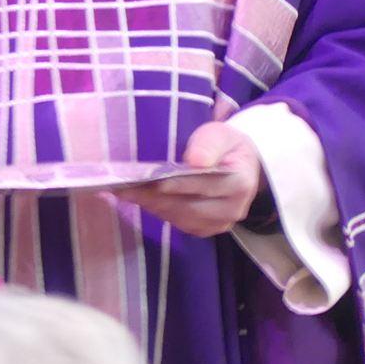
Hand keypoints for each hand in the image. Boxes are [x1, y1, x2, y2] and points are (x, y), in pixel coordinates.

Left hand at [111, 120, 262, 237]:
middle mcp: (233, 209)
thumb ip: (208, 144)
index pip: (205, 185)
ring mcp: (219, 223)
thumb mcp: (221, 134)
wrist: (239, 165)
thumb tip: (196, 161)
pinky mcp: (205, 229)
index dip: (178, 184)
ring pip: (180, 218)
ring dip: (151, 205)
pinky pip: (179, 223)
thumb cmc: (225, 146)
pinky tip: (138, 199)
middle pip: (189, 206)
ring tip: (124, 192)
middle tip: (124, 187)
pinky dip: (157, 211)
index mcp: (240, 183)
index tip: (152, 181)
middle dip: (155, 197)